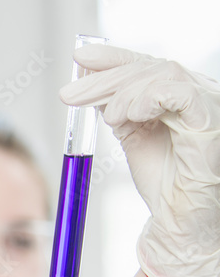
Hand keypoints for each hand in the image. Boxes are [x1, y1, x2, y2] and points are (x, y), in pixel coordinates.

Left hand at [60, 44, 219, 276]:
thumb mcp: (132, 134)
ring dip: (124, 92)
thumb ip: (116, 107)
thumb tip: (86, 84)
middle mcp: (199, 95)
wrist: (178, 220)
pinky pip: (181, 95)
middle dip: (104, 78)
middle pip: (151, 68)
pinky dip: (149, 98)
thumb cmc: (163, 182)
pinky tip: (128, 114)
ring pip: (164, 76)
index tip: (79, 56)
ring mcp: (208, 107)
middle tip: (70, 94)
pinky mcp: (210, 125)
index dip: (113, 57)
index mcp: (181, 95)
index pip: (146, 65)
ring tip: (107, 117)